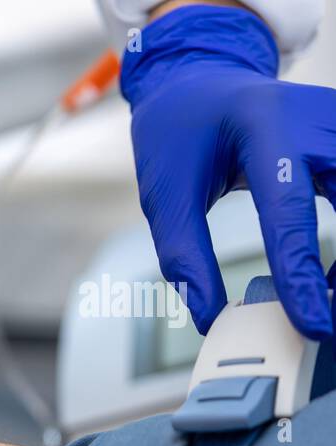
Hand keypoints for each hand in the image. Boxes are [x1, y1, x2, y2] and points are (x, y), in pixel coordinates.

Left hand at [125, 5, 335, 337]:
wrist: (200, 83)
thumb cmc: (178, 137)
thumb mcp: (165, 195)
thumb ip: (185, 258)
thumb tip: (209, 318)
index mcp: (264, 126)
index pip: (290, 212)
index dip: (303, 275)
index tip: (315, 323)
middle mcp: (315, 119)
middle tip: (326, 318)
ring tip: (324, 299)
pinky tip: (330, 278)